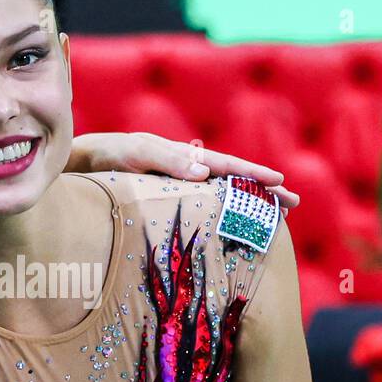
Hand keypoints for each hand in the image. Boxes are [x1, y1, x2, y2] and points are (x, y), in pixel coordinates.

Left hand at [68, 132, 298, 212]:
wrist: (87, 163)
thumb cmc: (111, 155)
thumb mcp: (138, 153)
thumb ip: (169, 160)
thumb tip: (206, 172)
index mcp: (187, 156)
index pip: (228, 165)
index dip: (254, 175)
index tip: (281, 184)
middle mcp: (189, 171)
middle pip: (234, 180)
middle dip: (264, 191)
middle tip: (294, 204)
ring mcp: (182, 186)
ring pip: (223, 195)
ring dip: (248, 205)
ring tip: (275, 218)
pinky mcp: (171, 201)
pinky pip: (205, 208)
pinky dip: (224, 215)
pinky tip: (233, 228)